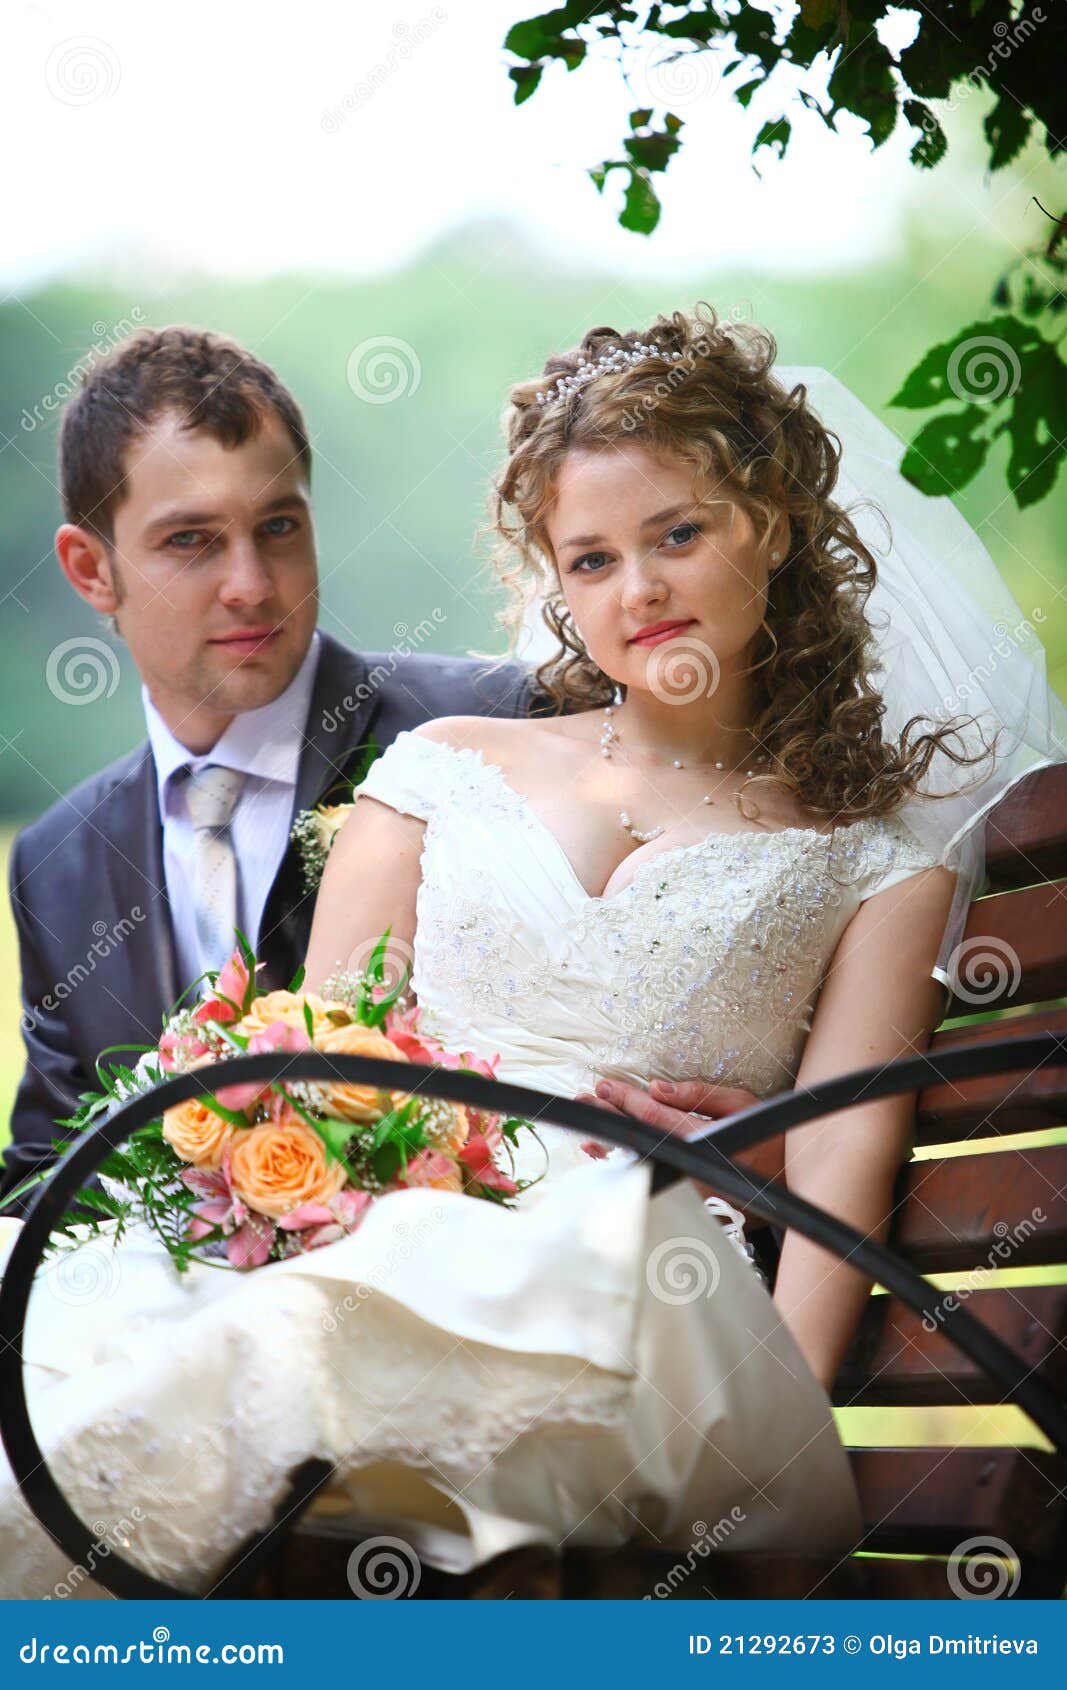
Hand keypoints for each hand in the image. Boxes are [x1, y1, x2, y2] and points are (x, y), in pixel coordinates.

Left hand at [575, 1077, 780, 1222]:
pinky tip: (609, 1158)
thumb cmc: (766, 1134)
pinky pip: (652, 1180)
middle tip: (582, 1103)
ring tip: (587, 1135)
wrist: (791, 1182)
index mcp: (707, 1138)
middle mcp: (694, 1167)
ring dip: (611, 1148)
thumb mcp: (741, 1103)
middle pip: (640, 1140)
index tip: (603, 1085)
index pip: (655, 1116)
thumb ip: (699, 1094)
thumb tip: (658, 1088)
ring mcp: (689, 1187)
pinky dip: (628, 1168)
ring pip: (641, 1165)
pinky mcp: (689, 1199)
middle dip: (608, 1120)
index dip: (626, 1099)